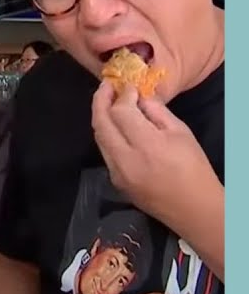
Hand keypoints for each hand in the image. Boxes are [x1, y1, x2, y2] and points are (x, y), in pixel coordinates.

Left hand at [91, 81, 217, 219]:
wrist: (193, 208)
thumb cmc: (194, 168)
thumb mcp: (181, 133)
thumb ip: (156, 112)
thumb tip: (138, 95)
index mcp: (147, 146)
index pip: (121, 112)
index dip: (122, 95)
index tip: (128, 85)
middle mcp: (126, 159)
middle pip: (100, 123)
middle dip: (99, 100)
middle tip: (106, 85)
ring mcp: (116, 172)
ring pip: (99, 138)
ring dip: (100, 117)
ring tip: (106, 100)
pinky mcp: (114, 180)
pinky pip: (105, 151)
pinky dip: (106, 134)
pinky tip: (113, 124)